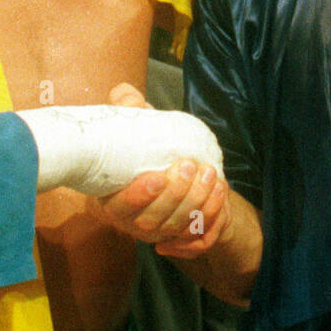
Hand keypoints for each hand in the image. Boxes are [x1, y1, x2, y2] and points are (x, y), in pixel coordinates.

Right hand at [97, 83, 229, 257]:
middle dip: (175, 195)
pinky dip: (210, 213)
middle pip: (151, 220)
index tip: (157, 177)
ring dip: (195, 202)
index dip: (138, 196)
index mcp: (111, 199)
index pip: (119, 206)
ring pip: (175, 227)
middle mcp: (130, 221)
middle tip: (189, 165)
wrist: (162, 167)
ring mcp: (154, 231)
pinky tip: (220, 189)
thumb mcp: (132, 126)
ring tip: (209, 173)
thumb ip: (127, 109)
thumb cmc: (140, 146)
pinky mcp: (177, 234)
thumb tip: (127, 96)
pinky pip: (195, 233)